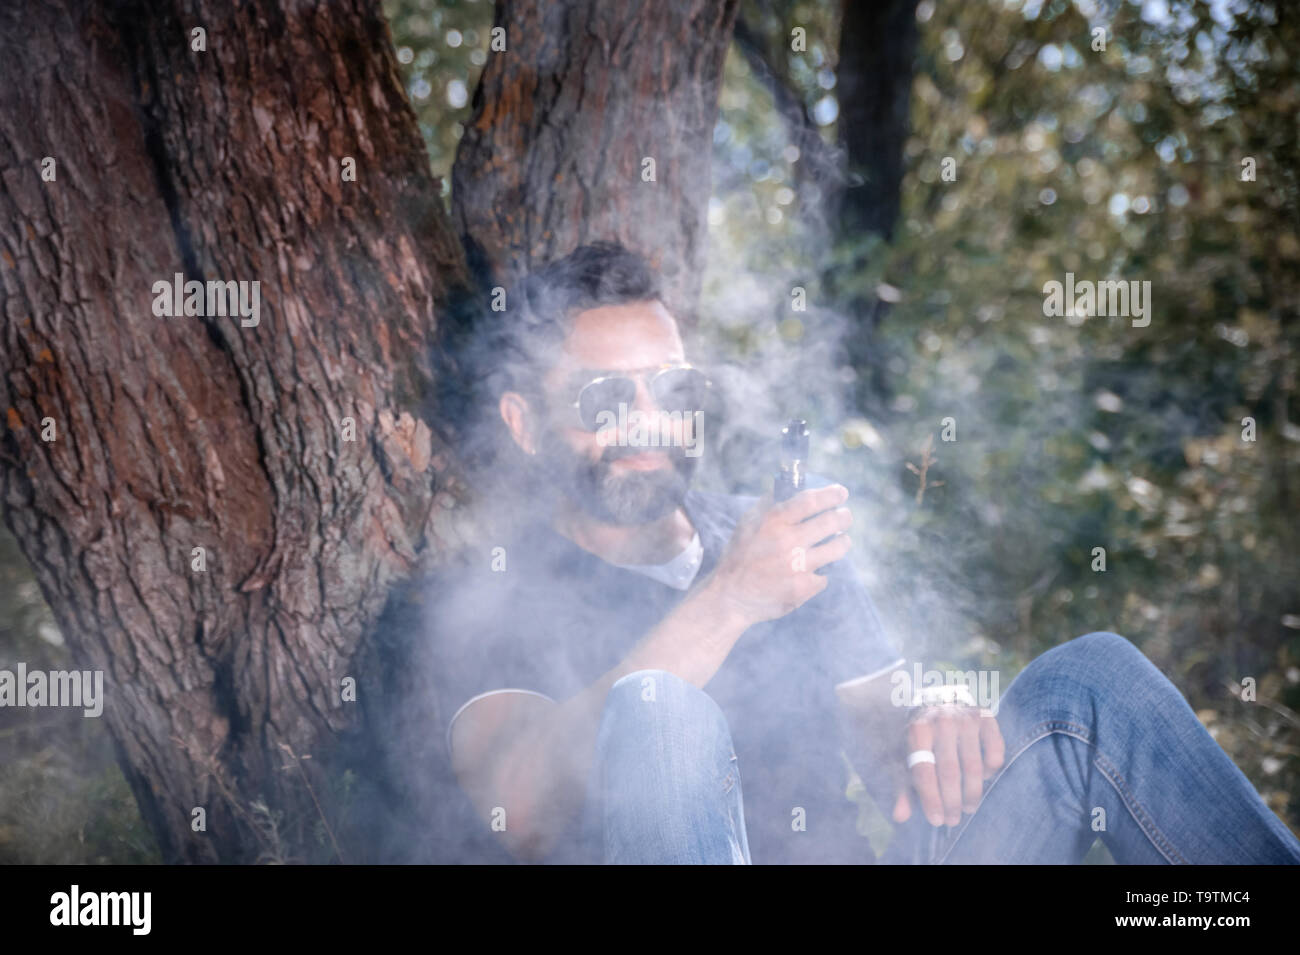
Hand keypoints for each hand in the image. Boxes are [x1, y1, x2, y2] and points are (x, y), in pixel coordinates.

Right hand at [703, 484, 853, 626]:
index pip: (811, 501)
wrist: (730, 596)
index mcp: (773, 522)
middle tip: (845, 516)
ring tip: (840, 541)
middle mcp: (787, 542)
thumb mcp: (747, 524)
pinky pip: (825, 575)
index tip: (842, 492)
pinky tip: (812, 570)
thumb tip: (789, 487)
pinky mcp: (803, 588)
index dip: (831, 494)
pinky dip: (821, 571)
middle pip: (831, 522)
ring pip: (837, 548)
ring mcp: (797, 567)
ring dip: (842, 542)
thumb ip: (769, 505)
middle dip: (844, 516)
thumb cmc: (739, 556)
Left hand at [893, 705, 1005, 826]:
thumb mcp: (902, 755)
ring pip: (973, 765)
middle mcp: (941, 720)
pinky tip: (983, 778)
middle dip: (952, 801)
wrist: (933, 699)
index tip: (936, 821)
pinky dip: (991, 768)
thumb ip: (902, 786)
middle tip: (952, 821)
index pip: (923, 771)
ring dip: (972, 793)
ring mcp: (965, 717)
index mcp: (916, 729)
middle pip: (949, 771)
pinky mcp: (985, 716)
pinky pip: (995, 749)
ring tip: (968, 808)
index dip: (930, 799)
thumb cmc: (915, 735)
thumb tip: (899, 818)